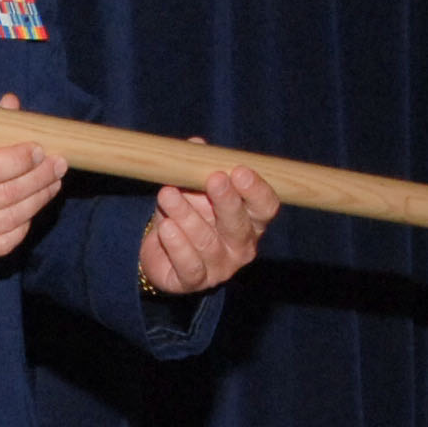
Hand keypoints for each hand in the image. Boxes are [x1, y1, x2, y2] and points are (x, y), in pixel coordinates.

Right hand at [0, 89, 63, 267]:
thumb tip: (11, 106)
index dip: (21, 157)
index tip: (39, 147)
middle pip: (7, 194)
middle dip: (39, 176)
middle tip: (58, 162)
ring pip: (11, 219)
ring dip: (39, 199)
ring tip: (53, 182)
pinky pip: (3, 243)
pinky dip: (23, 225)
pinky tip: (32, 208)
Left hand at [137, 158, 279, 297]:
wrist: (162, 248)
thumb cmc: (189, 213)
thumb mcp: (193, 188)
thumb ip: (197, 167)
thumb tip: (196, 144)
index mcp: (251, 220)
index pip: (265, 207)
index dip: (256, 190)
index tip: (240, 170)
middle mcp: (241, 246)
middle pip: (240, 225)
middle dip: (227, 201)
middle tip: (214, 179)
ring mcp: (220, 267)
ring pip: (207, 242)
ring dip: (187, 216)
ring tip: (168, 194)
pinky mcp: (195, 281)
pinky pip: (189, 264)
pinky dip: (176, 245)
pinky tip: (166, 227)